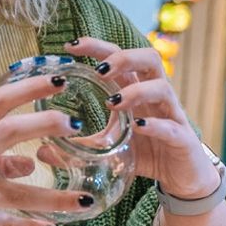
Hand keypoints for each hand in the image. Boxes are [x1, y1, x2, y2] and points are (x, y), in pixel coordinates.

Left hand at [67, 38, 221, 199]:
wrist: (182, 180)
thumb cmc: (146, 153)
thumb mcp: (108, 147)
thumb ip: (80, 146)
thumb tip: (43, 151)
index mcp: (136, 92)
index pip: (119, 58)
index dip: (98, 47)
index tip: (71, 45)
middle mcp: (155, 97)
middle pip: (148, 59)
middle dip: (123, 58)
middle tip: (99, 71)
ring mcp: (172, 116)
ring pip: (162, 88)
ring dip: (137, 91)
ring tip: (114, 102)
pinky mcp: (183, 139)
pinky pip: (172, 127)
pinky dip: (156, 126)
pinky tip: (139, 128)